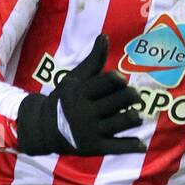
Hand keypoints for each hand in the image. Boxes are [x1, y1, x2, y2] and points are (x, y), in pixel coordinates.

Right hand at [15, 34, 145, 156]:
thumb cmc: (64, 100)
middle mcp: (86, 111)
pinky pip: (118, 147)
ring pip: (125, 121)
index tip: (120, 82)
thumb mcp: (74, 79)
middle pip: (122, 100)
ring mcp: (91, 131)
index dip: (120, 80)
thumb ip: (93, 60)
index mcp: (82, 92)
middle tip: (133, 97)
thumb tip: (104, 36)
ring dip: (135, 117)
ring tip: (134, 116)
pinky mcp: (94, 148)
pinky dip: (133, 146)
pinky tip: (141, 144)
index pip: (110, 81)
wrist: (44, 129)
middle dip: (133, 96)